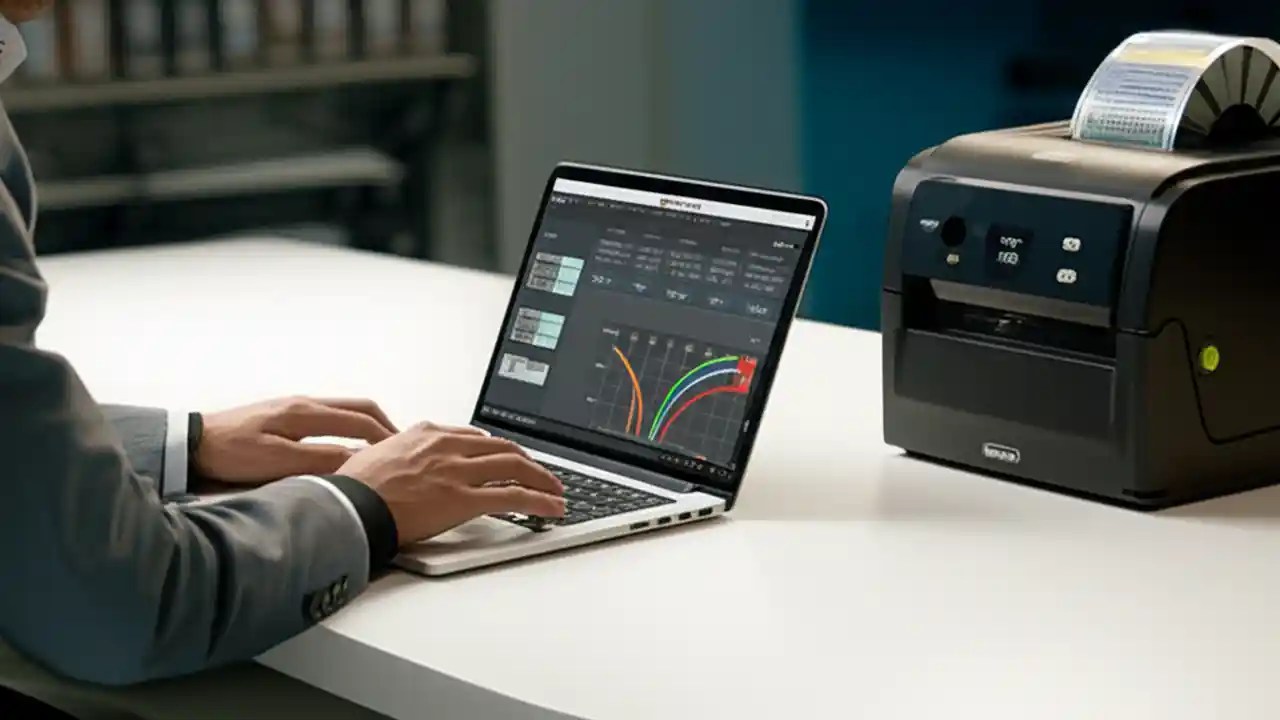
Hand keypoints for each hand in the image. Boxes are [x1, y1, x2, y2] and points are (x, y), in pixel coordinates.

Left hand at [194, 396, 397, 484]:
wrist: (190, 442)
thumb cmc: (232, 454)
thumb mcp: (277, 462)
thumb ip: (320, 461)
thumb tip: (360, 462)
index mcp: (306, 412)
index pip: (361, 421)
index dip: (386, 438)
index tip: (404, 455)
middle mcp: (305, 402)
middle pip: (359, 407)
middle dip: (385, 425)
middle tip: (401, 448)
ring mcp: (294, 405)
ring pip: (345, 409)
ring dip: (368, 425)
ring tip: (380, 447)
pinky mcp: (284, 414)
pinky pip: (330, 415)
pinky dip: (350, 426)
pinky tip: (348, 444)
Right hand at [337, 422, 564, 544]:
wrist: (347, 507)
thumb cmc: (352, 488)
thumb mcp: (374, 456)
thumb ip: (397, 453)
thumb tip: (398, 460)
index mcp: (426, 435)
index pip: (474, 437)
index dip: (496, 449)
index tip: (506, 456)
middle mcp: (447, 447)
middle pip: (502, 448)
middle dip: (527, 461)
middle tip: (541, 472)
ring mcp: (457, 472)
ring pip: (515, 467)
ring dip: (542, 479)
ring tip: (556, 490)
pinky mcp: (464, 499)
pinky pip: (513, 497)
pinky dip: (539, 501)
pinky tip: (552, 508)